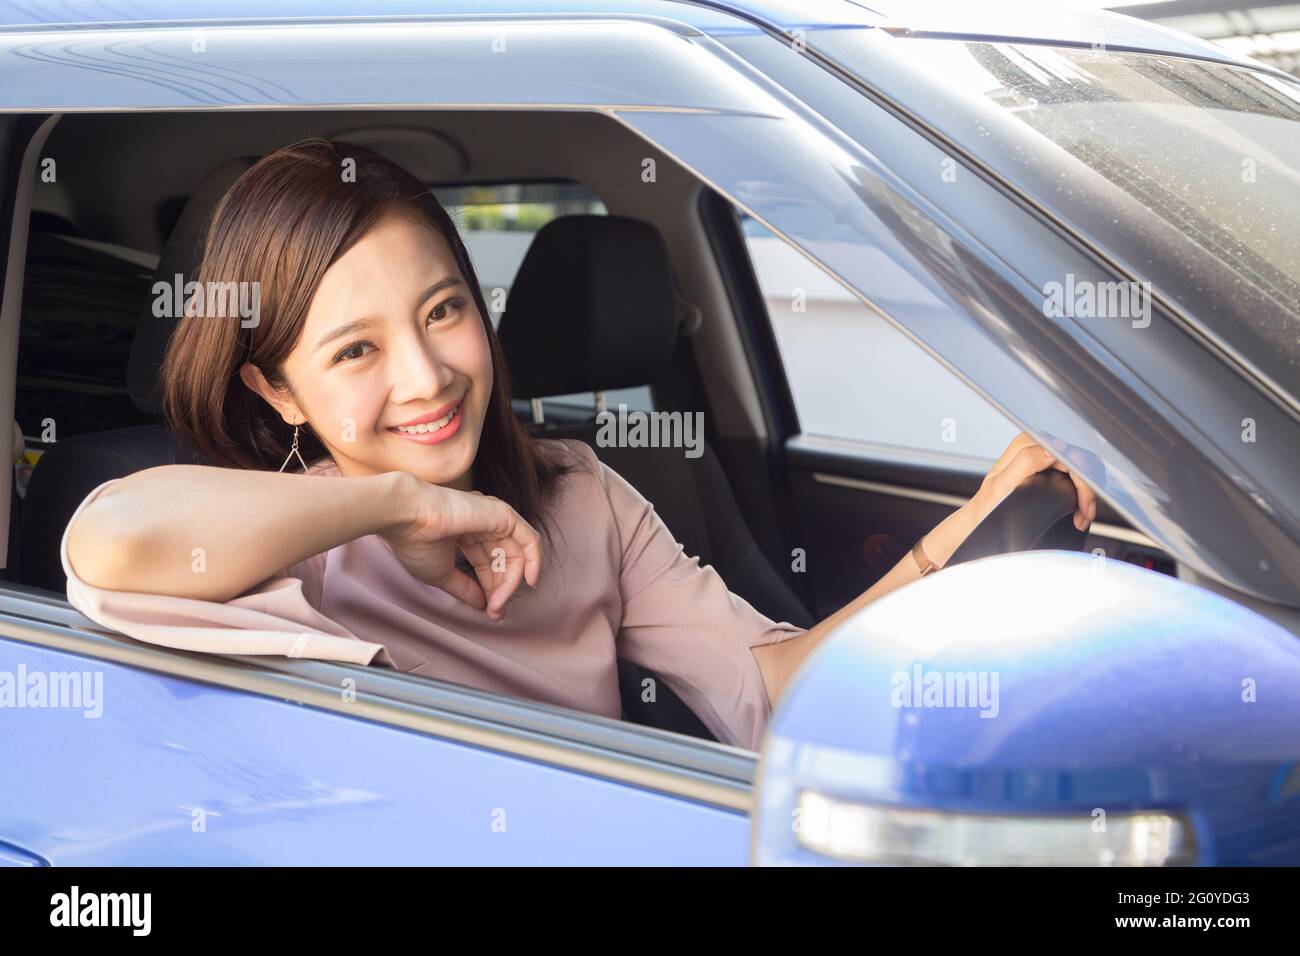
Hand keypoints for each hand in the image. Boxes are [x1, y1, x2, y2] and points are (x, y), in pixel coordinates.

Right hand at [380, 475, 540, 620]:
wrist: (406, 518)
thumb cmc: (416, 542)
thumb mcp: (442, 574)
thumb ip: (465, 589)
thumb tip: (483, 605)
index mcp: (466, 532)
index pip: (488, 563)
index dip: (491, 588)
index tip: (489, 611)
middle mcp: (483, 523)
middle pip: (503, 560)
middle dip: (501, 588)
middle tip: (495, 611)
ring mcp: (494, 517)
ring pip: (515, 554)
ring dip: (510, 582)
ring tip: (497, 603)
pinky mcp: (503, 514)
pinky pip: (528, 539)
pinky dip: (533, 559)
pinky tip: (529, 580)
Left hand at [974, 432, 1097, 531]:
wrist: (982, 518)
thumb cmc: (988, 504)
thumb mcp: (1001, 485)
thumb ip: (1025, 462)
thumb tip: (1052, 449)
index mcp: (1026, 444)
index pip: (1070, 453)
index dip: (1082, 481)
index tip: (1082, 505)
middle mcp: (1038, 446)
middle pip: (1081, 461)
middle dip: (1088, 490)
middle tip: (1084, 515)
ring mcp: (1047, 456)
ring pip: (1084, 468)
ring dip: (1088, 494)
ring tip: (1081, 516)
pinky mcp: (1053, 468)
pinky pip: (1079, 475)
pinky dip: (1083, 494)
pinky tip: (1079, 511)